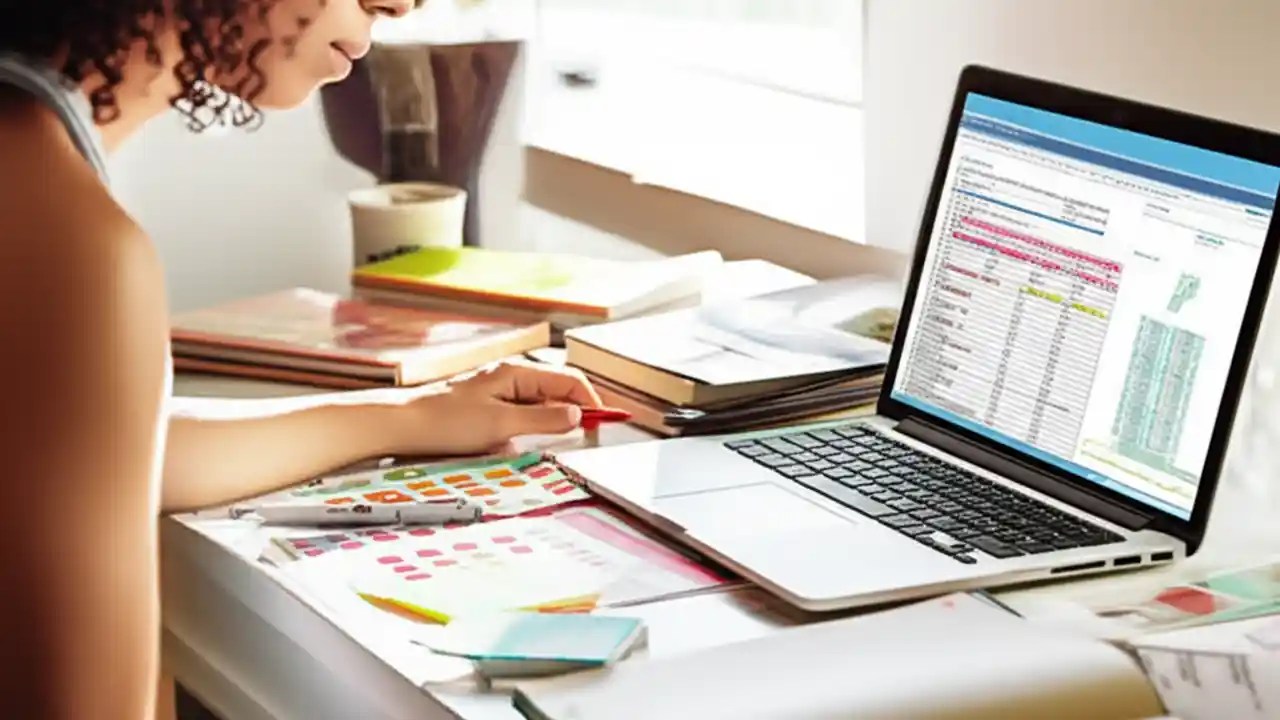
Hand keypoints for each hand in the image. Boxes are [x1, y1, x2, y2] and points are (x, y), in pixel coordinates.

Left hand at [391, 360, 602, 455]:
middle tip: (588, 435)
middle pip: (555, 392)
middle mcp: (508, 377)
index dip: (592, 401)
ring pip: (537, 406)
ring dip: (548, 423)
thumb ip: (542, 420)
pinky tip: (517, 444)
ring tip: (553, 441)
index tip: (605, 422)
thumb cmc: (444, 421)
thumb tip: (576, 416)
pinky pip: (518, 416)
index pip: (569, 381)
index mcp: (516, 374)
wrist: (400, 424)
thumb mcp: (501, 424)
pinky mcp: (483, 408)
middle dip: (573, 412)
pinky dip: (527, 429)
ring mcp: (495, 392)